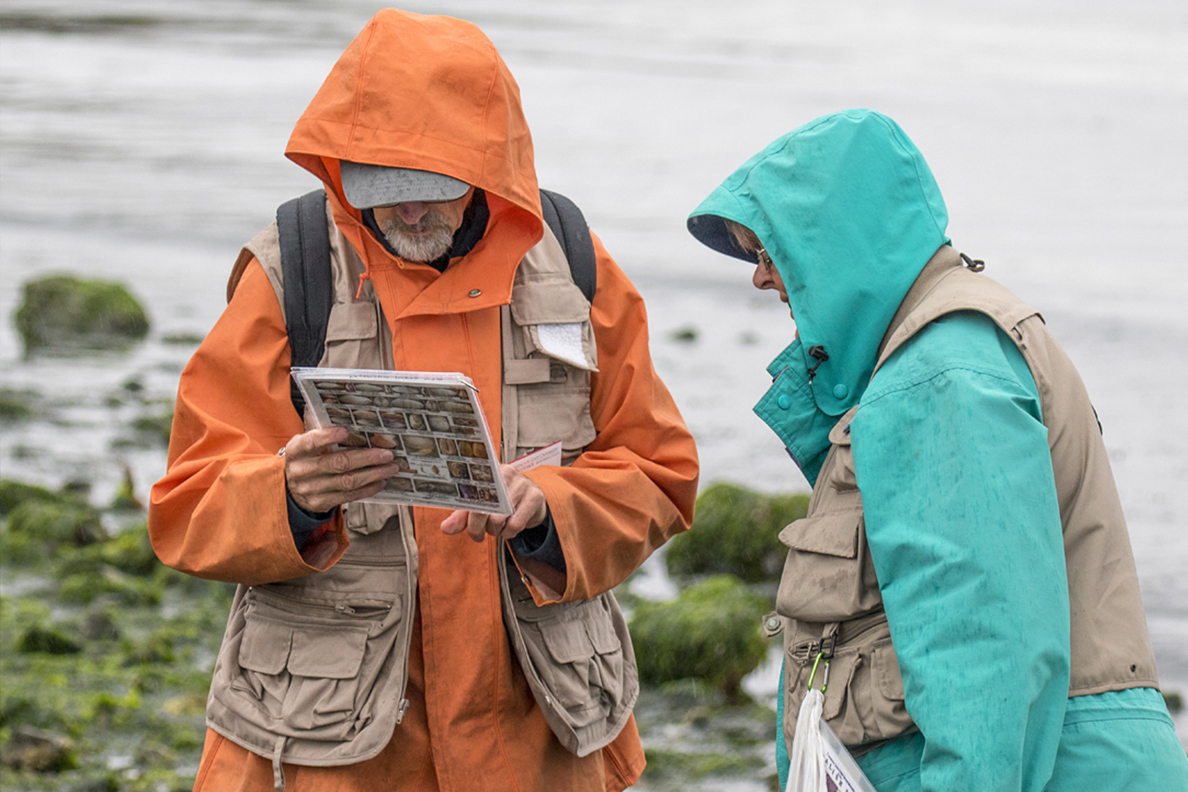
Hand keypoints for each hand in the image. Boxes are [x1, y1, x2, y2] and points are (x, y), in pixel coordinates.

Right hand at [284, 427, 401, 513]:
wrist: (290, 487)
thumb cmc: (306, 458)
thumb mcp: (306, 444)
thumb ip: (322, 433)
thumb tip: (350, 419)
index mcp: (296, 450)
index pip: (310, 442)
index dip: (327, 437)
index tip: (345, 432)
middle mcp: (301, 470)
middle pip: (337, 463)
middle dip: (366, 458)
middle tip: (386, 454)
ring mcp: (309, 489)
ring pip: (347, 482)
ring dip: (373, 474)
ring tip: (389, 468)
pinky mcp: (319, 503)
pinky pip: (348, 496)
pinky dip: (367, 489)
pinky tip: (379, 482)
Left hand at [440, 465, 546, 542]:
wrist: (533, 500)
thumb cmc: (504, 501)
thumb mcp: (480, 506)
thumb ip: (462, 516)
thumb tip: (446, 528)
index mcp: (488, 472)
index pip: (471, 491)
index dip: (466, 513)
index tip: (467, 525)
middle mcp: (505, 474)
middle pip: (483, 508)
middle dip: (478, 528)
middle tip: (478, 534)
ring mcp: (522, 484)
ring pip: (498, 519)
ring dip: (495, 531)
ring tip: (497, 527)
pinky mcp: (534, 497)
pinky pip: (515, 525)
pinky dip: (509, 533)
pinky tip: (509, 527)